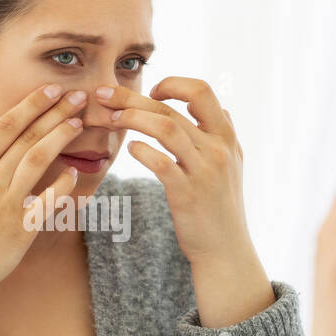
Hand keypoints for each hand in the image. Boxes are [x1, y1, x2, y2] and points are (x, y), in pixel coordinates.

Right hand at [0, 82, 85, 294]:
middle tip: (78, 95)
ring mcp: (6, 206)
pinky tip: (75, 172)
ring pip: (38, 161)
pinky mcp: (21, 230)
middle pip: (27, 138)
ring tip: (79, 122)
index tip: (52, 89)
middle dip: (54, 113)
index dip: (31, 104)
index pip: (5, 126)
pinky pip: (47, 202)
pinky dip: (62, 186)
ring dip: (61, 138)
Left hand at [95, 77, 273, 326]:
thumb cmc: (221, 207)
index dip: (173, 84)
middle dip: (132, 97)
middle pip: (171, 109)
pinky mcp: (188, 193)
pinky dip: (142, 151)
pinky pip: (161, 163)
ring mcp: (205, 170)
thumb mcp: (232, 166)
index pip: (202, 91)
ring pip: (166, 128)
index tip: (152, 92)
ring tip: (109, 119)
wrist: (226, 250)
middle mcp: (218, 148)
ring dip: (132, 118)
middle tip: (104, 94)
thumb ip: (221, 136)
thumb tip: (218, 110)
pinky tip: (130, 149)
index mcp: (227, 137)